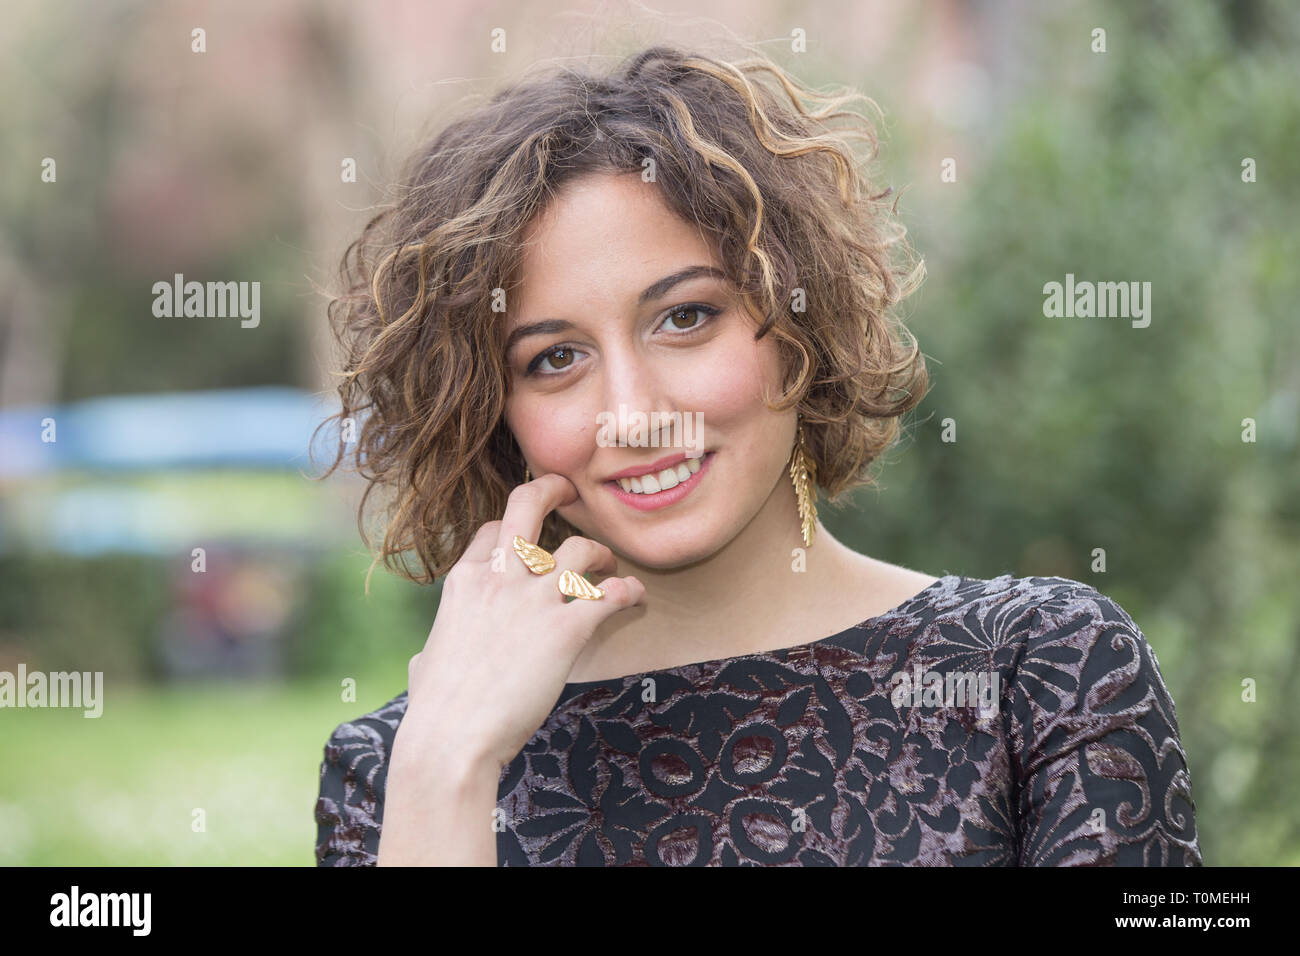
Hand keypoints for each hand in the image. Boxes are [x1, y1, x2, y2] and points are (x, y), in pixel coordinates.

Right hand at [394, 472, 645, 776]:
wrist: (452, 738)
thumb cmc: (435, 709)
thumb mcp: (425, 662)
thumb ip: (434, 649)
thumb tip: (425, 661)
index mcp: (464, 582)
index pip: (494, 529)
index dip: (515, 527)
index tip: (530, 537)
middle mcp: (498, 579)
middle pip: (528, 506)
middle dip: (554, 490)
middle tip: (571, 492)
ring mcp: (533, 601)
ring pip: (579, 548)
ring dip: (600, 552)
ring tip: (609, 564)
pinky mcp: (565, 630)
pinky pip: (608, 594)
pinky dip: (627, 591)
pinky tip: (634, 597)